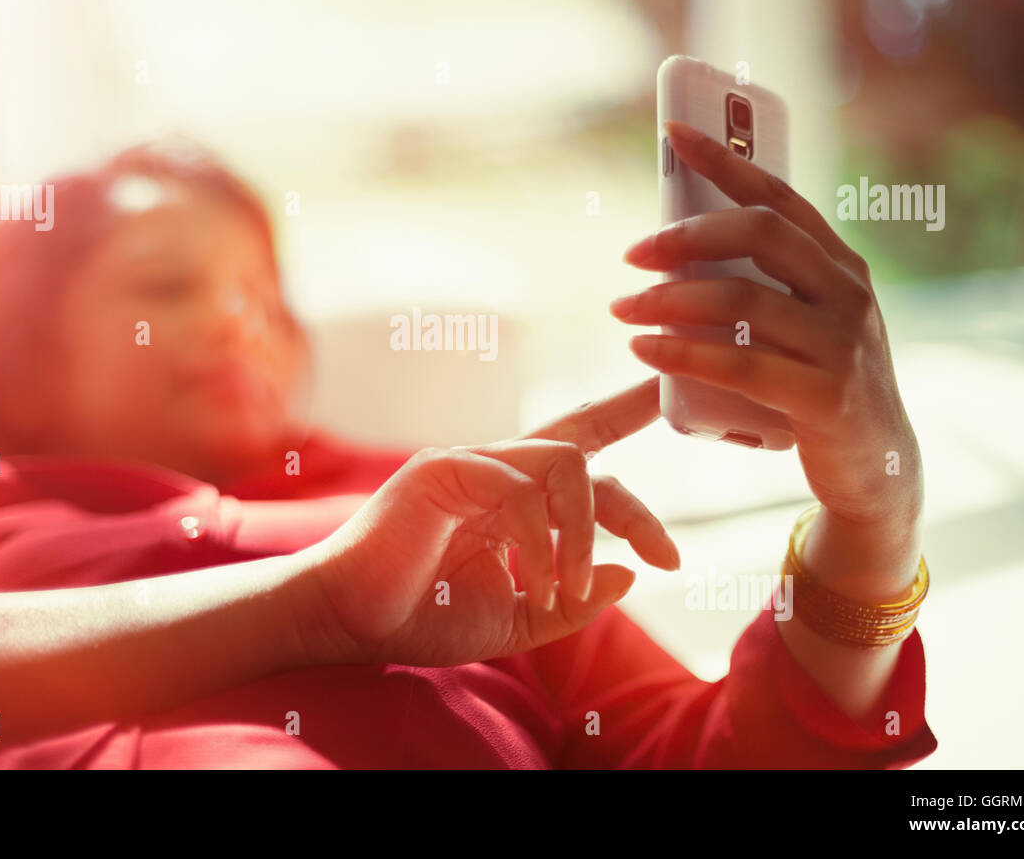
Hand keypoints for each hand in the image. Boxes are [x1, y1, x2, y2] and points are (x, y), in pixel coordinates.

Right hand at [302, 378, 677, 667]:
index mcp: (513, 499)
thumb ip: (574, 602)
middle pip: (584, 446)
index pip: (581, 452)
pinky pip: (519, 490)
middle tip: (670, 549)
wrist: (354, 623)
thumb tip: (630, 572)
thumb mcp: (519, 620)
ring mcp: (471, 464)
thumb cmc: (423, 618)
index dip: (623, 418)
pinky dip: (541, 542)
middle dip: (634, 470)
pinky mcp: (444, 469)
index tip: (669, 401)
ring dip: (583, 532)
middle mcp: (497, 471)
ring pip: (565, 463)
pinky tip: (537, 582)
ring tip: (569, 588)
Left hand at [611, 121, 922, 532]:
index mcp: (841, 266)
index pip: (781, 197)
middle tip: (633, 254)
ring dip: (670, 299)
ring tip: (623, 308)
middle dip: (687, 235)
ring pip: (744, 299)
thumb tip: (677, 253)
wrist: (877, 470)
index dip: (728, 160)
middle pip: (762, 235)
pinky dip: (683, 353)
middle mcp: (849, 295)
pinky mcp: (826, 398)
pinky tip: (645, 348)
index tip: (673, 134)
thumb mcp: (806, 326)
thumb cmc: (821, 387)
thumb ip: (765, 288)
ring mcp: (842, 344)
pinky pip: (740, 364)